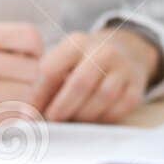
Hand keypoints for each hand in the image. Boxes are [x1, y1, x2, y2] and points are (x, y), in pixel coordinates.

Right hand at [0, 22, 42, 131]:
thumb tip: (37, 57)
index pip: (32, 37)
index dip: (35, 52)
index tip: (24, 61)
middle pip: (34, 70)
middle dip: (28, 80)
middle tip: (12, 85)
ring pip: (26, 96)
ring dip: (20, 101)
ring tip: (1, 99)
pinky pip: (10, 117)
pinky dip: (8, 118)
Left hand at [29, 27, 160, 122]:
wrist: (126, 53)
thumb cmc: (84, 62)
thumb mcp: (64, 59)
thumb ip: (47, 81)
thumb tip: (27, 112)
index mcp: (77, 42)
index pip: (52, 68)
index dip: (38, 94)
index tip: (30, 112)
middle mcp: (103, 52)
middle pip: (80, 83)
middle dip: (62, 107)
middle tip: (52, 121)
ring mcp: (123, 69)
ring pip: (102, 97)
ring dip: (82, 115)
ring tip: (71, 121)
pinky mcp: (136, 88)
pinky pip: (118, 109)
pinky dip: (102, 119)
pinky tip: (91, 120)